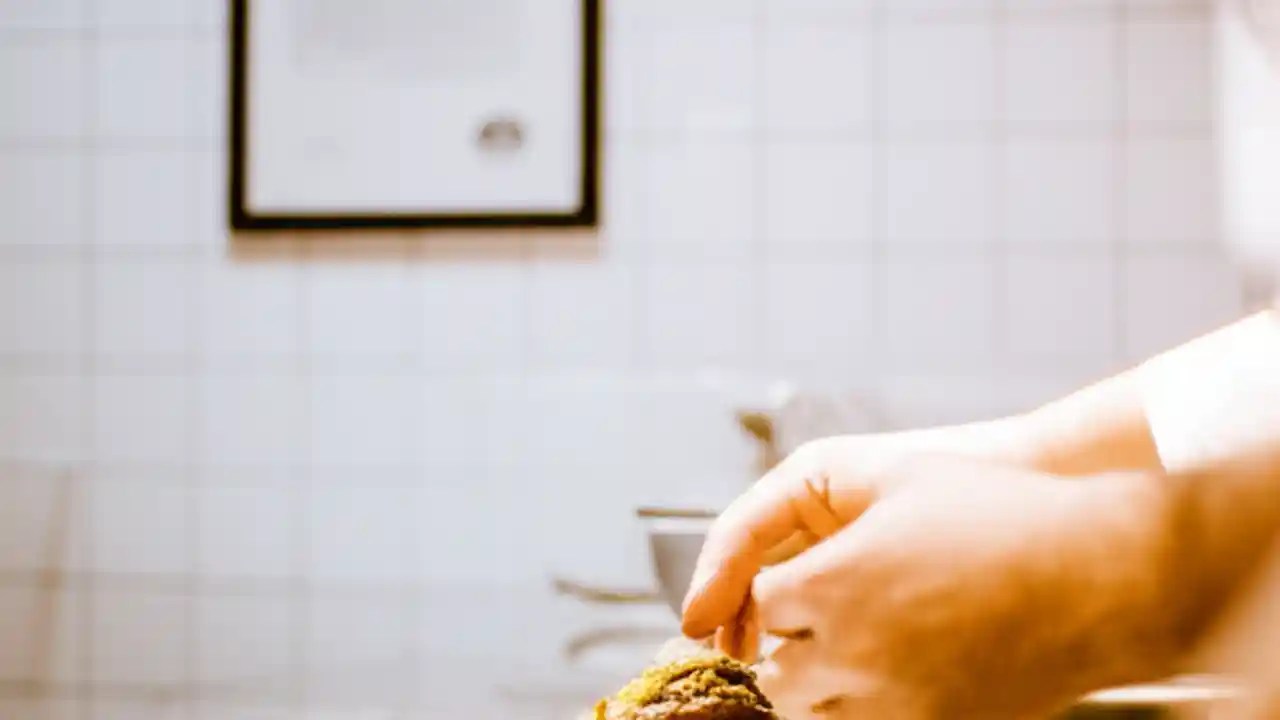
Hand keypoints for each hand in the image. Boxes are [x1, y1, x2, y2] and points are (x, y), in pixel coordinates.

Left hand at [683, 455, 1181, 719]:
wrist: (1106, 576)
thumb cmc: (1002, 512)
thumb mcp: (899, 481)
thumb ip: (812, 515)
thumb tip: (765, 564)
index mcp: (830, 584)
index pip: (758, 605)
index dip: (770, 591)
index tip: (791, 583)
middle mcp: (851, 652)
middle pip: (775, 672)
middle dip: (787, 644)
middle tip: (812, 621)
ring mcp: (893, 702)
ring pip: (813, 711)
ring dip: (818, 684)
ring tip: (851, 648)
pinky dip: (862, 708)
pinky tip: (892, 675)